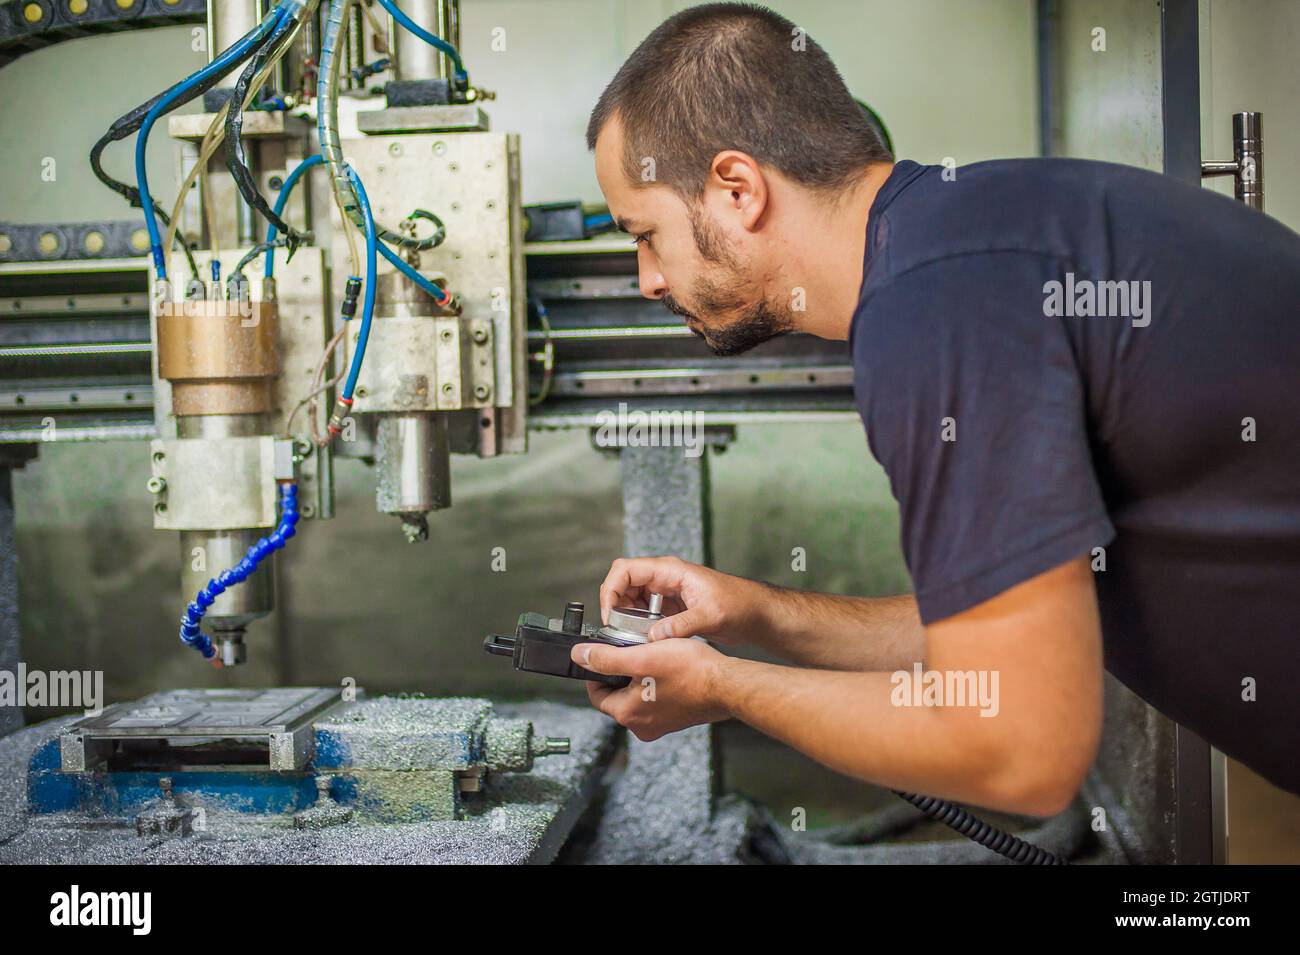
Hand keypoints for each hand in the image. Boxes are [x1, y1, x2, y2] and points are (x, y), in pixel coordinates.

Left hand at [571, 638, 729, 740]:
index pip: (597, 694)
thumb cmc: (691, 672)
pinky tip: (669, 668)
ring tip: (653, 657)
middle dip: (621, 672)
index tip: (605, 655)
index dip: (597, 671)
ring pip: (637, 696)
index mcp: (628, 715)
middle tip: (633, 652)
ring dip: (640, 676)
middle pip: (616, 695)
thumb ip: (606, 659)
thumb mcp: (641, 658)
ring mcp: (660, 724)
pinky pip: (655, 699)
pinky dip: (656, 683)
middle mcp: (642, 726)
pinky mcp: (675, 718)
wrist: (727, 685)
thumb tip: (579, 657)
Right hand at [599, 556, 769, 646]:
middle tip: (618, 632)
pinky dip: (640, 627)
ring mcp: (667, 594)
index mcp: (670, 570)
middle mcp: (665, 579)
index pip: (625, 570)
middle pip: (624, 585)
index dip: (611, 590)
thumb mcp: (710, 615)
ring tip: (632, 639)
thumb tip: (653, 636)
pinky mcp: (672, 609)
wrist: (757, 614)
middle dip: (616, 607)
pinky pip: (645, 614)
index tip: (610, 614)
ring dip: (627, 619)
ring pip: (632, 601)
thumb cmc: (739, 604)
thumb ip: (681, 626)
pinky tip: (647, 642)